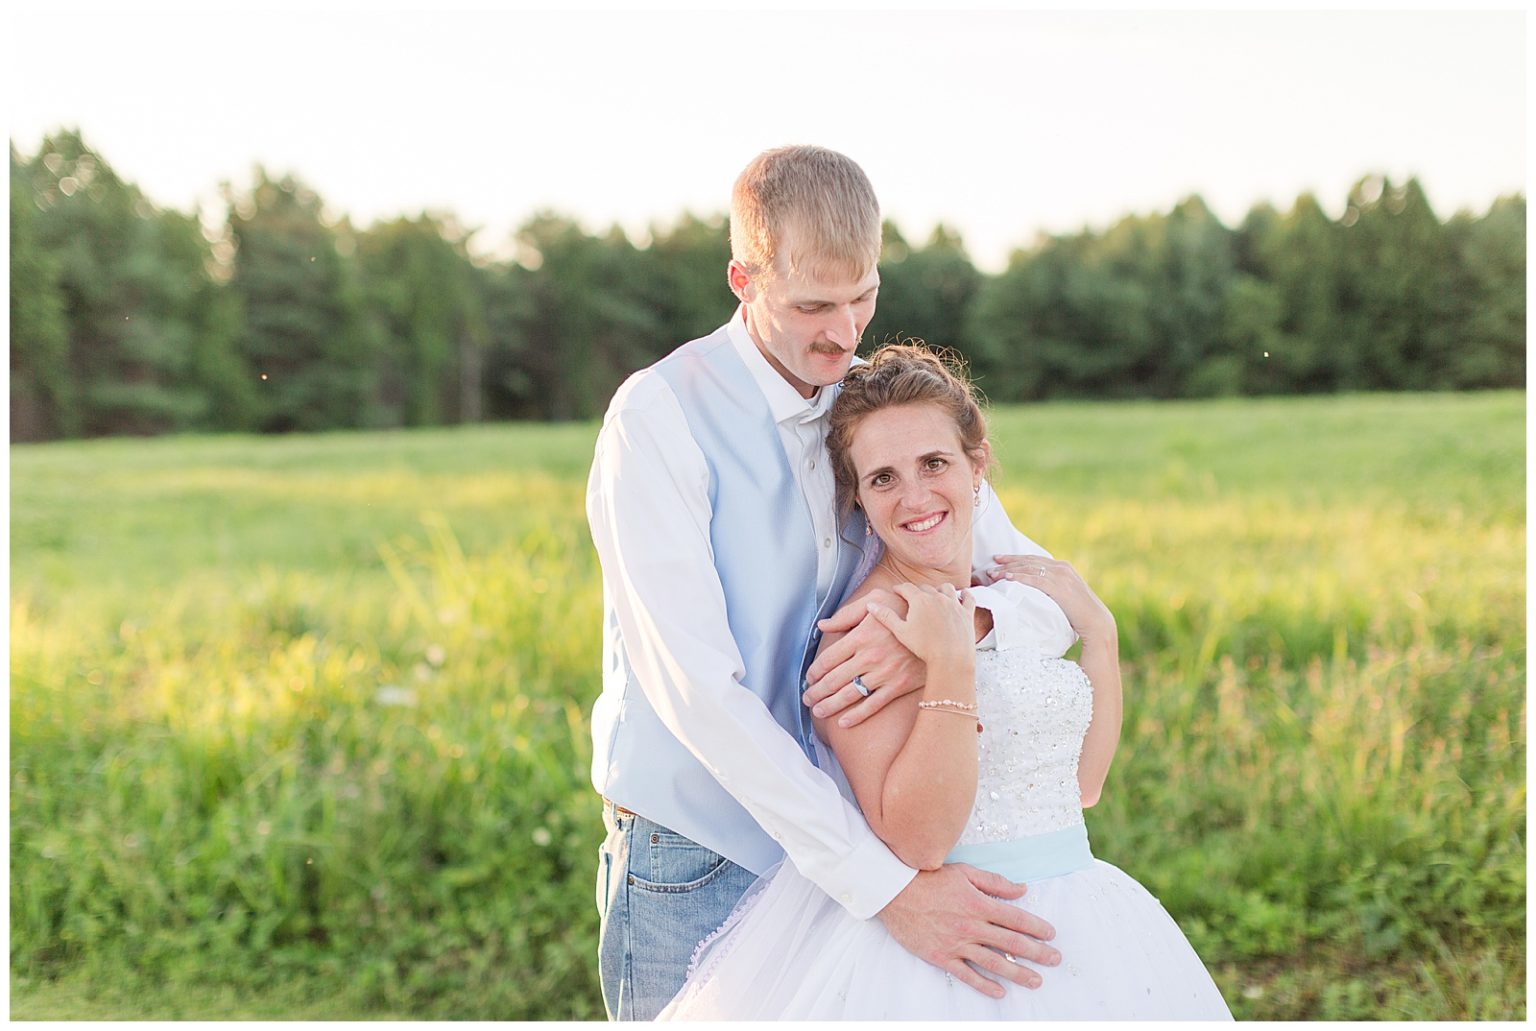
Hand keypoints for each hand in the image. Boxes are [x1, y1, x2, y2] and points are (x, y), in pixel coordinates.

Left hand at [803, 589, 925, 727]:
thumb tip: (823, 625)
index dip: (815, 671)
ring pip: (849, 695)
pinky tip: (842, 722)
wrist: (940, 629)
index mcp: (862, 635)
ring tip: (818, 710)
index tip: (809, 678)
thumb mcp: (876, 599)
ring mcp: (884, 673)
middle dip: (816, 692)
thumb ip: (847, 614)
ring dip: (829, 705)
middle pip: (834, 679)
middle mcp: (870, 656)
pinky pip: (873, 705)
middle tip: (807, 698)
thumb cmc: (905, 610)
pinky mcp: (898, 686)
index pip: (829, 659)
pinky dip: (856, 716)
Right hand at [866, 582, 975, 671]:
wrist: (951, 658)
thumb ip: (885, 616)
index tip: (896, 591)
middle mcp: (938, 597)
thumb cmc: (924, 647)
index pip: (906, 588)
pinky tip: (963, 595)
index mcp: (920, 600)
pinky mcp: (967, 612)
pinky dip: (965, 595)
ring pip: (947, 588)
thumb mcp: (900, 632)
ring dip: (940, 589)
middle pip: (925, 588)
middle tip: (913, 596)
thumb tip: (871, 604)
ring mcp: (954, 603)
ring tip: (936, 594)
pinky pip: (968, 597)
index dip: (899, 588)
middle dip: (917, 590)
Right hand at [878, 864, 1060, 996]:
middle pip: (1011, 943)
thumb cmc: (928, 877)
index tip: (1051, 935)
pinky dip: (984, 984)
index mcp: (978, 903)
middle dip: (1037, 952)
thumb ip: (995, 882)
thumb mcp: (964, 872)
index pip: (1015, 918)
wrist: (893, 892)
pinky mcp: (941, 956)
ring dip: (1017, 973)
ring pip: (993, 962)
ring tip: (1036, 980)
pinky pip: (966, 974)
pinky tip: (1000, 991)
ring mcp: (956, 944)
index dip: (1036, 927)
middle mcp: (971, 926)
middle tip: (1055, 959)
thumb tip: (1022, 889)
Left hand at [985, 555, 1115, 645]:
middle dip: (1008, 562)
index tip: (999, 559)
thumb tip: (1035, 593)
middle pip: (1028, 561)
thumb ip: (1053, 589)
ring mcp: (1061, 576)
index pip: (1034, 559)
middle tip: (991, 564)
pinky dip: (1019, 577)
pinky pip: (1034, 579)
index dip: (1015, 558)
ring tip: (993, 573)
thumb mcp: (1065, 596)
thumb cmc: (1079, 614)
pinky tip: (1007, 578)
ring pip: (1029, 568)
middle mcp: (1062, 568)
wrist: (1096, 622)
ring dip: (1009, 569)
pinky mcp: (1059, 587)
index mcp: (1063, 567)